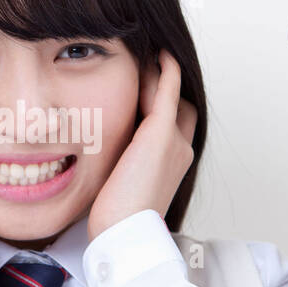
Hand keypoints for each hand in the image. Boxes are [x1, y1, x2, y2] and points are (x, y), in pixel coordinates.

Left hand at [87, 49, 197, 239]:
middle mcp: (182, 150)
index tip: (143, 95)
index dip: (162, 107)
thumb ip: (122, 166)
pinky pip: (168, 89)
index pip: (176, 125)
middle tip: (141, 73)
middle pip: (181, 107)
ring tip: (140, 62)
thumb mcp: (121, 188)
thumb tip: (105, 159)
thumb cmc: (118, 220)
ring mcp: (176, 141)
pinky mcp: (162, 133)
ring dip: (155, 79)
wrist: (125, 233)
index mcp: (173, 165)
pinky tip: (158, 54)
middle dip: (163, 90)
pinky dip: (165, 70)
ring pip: (171, 96)